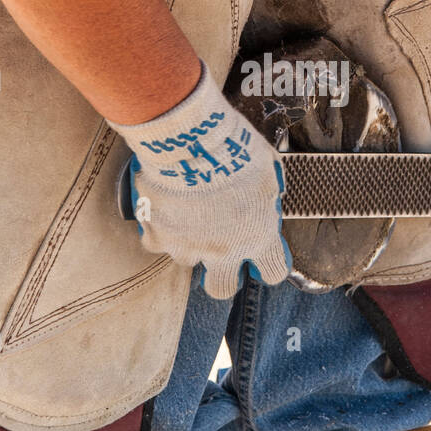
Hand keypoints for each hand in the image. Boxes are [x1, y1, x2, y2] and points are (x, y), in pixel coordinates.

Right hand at [109, 63, 290, 297]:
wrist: (191, 141)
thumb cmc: (234, 149)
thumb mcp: (268, 171)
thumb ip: (269, 196)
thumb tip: (269, 200)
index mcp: (258, 236)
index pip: (273, 271)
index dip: (269, 266)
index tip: (263, 259)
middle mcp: (224, 251)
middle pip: (222, 289)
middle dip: (223, 276)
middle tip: (220, 254)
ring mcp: (188, 248)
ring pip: (188, 261)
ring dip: (189, 244)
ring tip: (187, 215)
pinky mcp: (158, 237)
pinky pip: (157, 241)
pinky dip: (160, 228)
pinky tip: (163, 208)